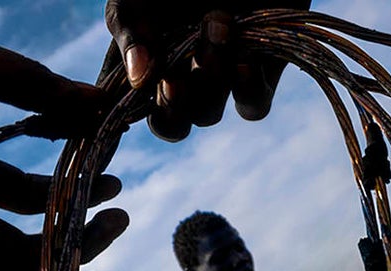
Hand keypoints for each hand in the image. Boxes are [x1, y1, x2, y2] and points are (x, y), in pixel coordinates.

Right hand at [104, 0, 311, 140]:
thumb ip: (131, 29)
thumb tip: (139, 78)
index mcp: (151, 69)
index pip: (146, 115)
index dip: (153, 111)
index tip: (158, 80)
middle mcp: (184, 83)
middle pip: (176, 124)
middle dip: (176, 101)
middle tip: (181, 65)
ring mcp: (221, 84)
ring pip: (209, 114)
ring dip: (210, 78)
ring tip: (217, 26)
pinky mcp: (259, 78)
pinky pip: (252, 106)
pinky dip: (247, 88)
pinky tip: (244, 58)